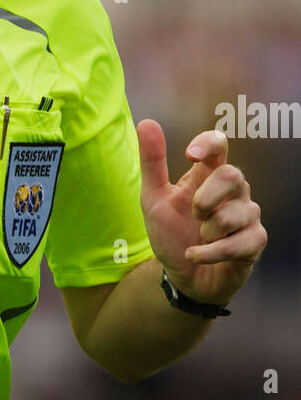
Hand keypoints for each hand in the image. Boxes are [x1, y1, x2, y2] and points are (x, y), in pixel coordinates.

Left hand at [137, 120, 266, 306]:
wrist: (182, 276)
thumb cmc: (172, 234)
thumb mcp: (153, 200)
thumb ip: (152, 164)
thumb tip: (146, 122)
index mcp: (208, 176)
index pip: (219, 144)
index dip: (208, 143)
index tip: (190, 155)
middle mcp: (233, 192)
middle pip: (233, 175)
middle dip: (206, 198)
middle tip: (193, 215)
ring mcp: (247, 216)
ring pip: (235, 213)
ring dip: (207, 231)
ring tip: (197, 239)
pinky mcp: (254, 242)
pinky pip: (238, 243)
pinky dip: (209, 253)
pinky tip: (195, 255)